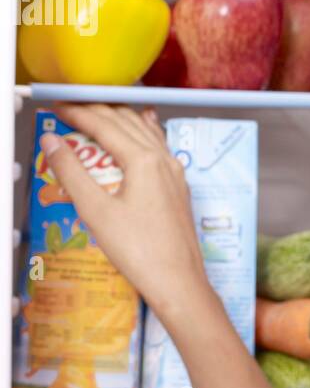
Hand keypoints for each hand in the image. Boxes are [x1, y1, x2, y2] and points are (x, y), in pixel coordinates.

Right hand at [39, 103, 210, 321]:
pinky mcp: (178, 186)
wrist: (179, 281)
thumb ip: (72, 172)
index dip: (77, 112)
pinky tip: (141, 128)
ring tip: (96, 115)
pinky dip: (142, 131)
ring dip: (119, 119)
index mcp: (144, 160)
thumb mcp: (96, 211)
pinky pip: (158, 145)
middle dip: (96, 111)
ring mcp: (175, 171)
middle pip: (126, 121)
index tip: (56, 107)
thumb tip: (52, 141)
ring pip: (145, 130)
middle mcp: (163, 159)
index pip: (104, 124)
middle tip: (70, 108)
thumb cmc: (139, 251)